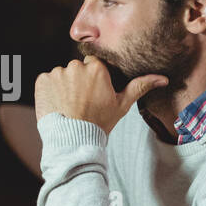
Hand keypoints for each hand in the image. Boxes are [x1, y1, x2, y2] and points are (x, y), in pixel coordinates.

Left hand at [34, 56, 167, 134]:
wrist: (72, 141)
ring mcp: (57, 73)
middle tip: (81, 103)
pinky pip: (46, 81)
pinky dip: (49, 91)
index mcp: (97, 68)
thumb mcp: (122, 105)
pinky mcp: (42, 81)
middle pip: (77, 69)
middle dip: (78, 82)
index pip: (94, 65)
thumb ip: (140, 86)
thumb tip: (163, 78)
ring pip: (61, 75)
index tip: (93, 93)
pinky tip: (56, 105)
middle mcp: (76, 66)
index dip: (93, 79)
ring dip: (63, 87)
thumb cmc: (99, 123)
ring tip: (68, 106)